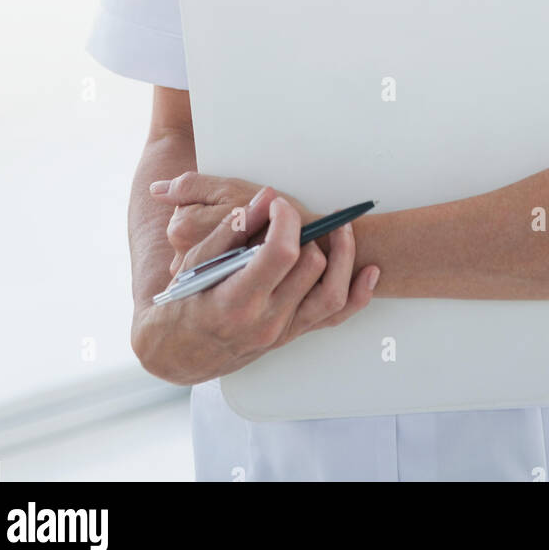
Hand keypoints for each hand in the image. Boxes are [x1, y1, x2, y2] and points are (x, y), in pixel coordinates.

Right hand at [132, 188, 379, 386]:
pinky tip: (369, 271)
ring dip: (344, 256)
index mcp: (237, 301)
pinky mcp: (293, 334)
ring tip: (341, 228)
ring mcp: (283, 331)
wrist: (179, 352)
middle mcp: (266, 321)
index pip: (281, 253)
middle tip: (296, 215)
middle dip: (310, 230)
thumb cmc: (184, 303)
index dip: (285, 220)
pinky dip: (359, 295)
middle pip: (311, 267)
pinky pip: (335, 316)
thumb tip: (266, 197)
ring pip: (332, 294)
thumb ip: (232, 229)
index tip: (276, 205)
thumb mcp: (197, 262)